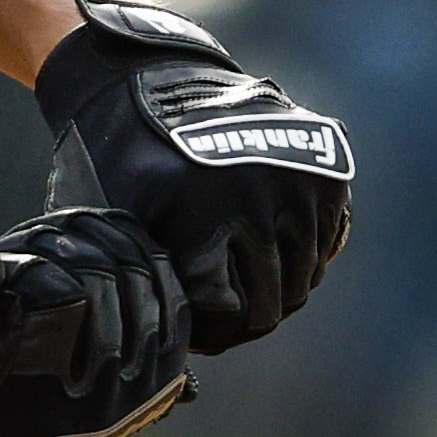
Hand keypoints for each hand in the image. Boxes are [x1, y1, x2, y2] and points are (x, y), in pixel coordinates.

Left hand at [35, 0, 353, 355]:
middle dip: (247, 322)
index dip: (211, 333)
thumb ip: (142, 283)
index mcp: (198, 211)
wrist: (147, 80)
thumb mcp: (108, 221)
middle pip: (273, 300)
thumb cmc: (116, 163)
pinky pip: (328, 239)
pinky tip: (271, 253)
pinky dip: (306, 254)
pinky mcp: (325, 163)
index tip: (199, 336)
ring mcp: (295, 175)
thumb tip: (179, 356)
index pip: (228, 310)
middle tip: (226, 322)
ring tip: (246, 289)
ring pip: (306, 274)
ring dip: (280, 290)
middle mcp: (254, 192)